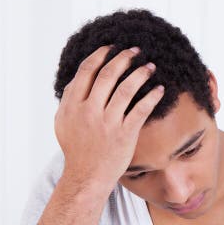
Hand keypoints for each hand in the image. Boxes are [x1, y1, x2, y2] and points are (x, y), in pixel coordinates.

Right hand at [54, 45, 164, 190]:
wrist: (87, 176)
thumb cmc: (76, 149)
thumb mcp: (63, 122)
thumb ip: (69, 99)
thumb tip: (79, 78)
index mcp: (73, 104)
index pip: (87, 71)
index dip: (100, 55)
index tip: (111, 47)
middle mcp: (89, 111)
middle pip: (108, 74)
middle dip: (123, 58)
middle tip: (135, 50)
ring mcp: (108, 122)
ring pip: (126, 89)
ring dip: (140, 73)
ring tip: (150, 66)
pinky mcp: (125, 134)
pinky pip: (141, 110)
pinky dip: (152, 97)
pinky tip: (160, 89)